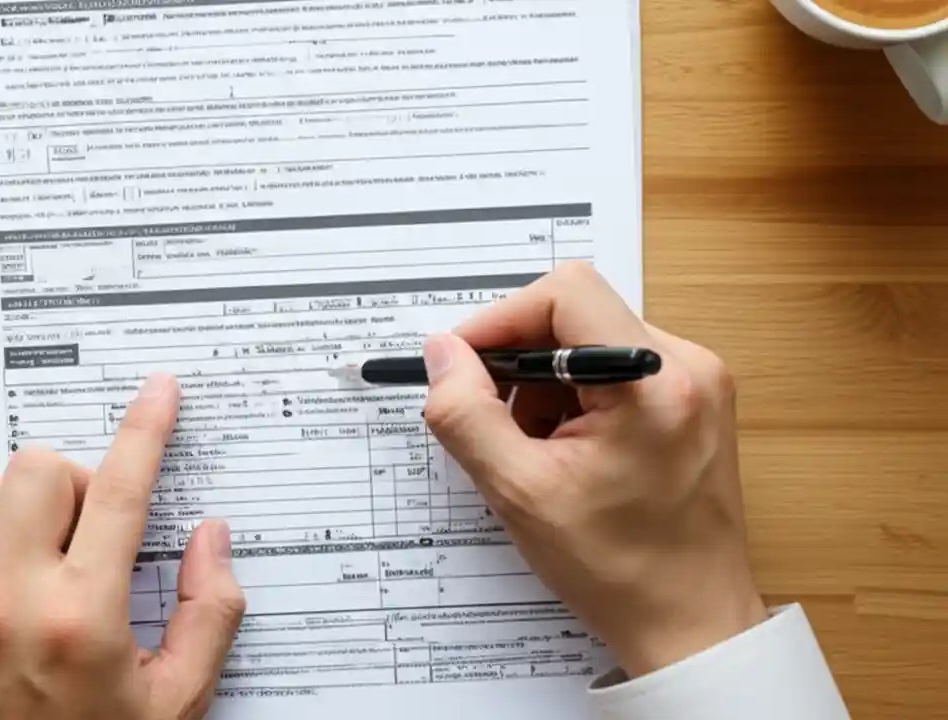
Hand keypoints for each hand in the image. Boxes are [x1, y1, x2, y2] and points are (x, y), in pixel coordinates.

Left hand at [0, 374, 245, 718]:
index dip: (146, 428)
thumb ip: (210, 613)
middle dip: (78, 481)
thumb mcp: (177, 702)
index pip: (120, 490)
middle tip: (95, 524)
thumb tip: (212, 539)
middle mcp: (8, 601)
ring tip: (46, 550)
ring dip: (24, 502)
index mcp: (81, 618)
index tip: (159, 394)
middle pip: (39, 468)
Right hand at [422, 263, 766, 677]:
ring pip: (591, 342)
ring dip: (546, 387)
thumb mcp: (519, 493)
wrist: (691, 623)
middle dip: (521, 365)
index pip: (565, 293)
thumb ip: (467, 414)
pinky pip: (616, 369)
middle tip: (498, 425)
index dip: (501, 321)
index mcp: (655, 382)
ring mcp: (698, 382)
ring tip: (540, 454)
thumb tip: (442, 354)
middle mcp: (688, 367)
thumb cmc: (619, 570)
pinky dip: (576, 400)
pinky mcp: (695, 400)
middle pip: (577, 314)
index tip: (464, 365)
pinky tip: (570, 454)